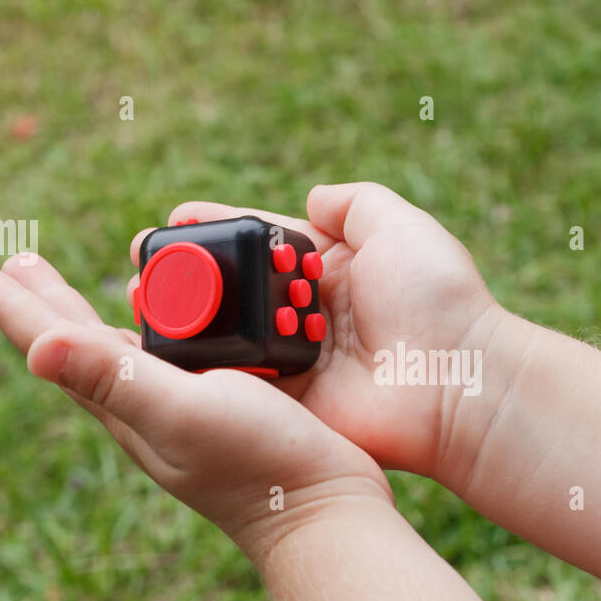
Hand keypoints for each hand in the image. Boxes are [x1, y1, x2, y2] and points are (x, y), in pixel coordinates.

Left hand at [0, 253, 391, 559]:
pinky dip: (162, 324)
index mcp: (126, 403)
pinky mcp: (227, 406)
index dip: (15, 307)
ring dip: (97, 311)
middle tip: (17, 263)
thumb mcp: (182, 411)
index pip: (56, 346)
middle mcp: (148, 406)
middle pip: (83, 343)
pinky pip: (178, 354)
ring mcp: (186, 410)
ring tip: (81, 287)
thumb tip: (35, 349)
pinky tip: (176, 323)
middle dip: (49, 301)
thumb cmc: (259, 464)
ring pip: (128, 347)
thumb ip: (116, 379)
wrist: (327, 513)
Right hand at [129, 183, 507, 480]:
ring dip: (189, 320)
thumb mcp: (400, 227)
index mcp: (336, 269)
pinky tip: (163, 351)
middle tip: (143, 263)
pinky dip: (208, 367)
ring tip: (142, 300)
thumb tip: (310, 199)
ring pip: (233, 334)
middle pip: (239, 289)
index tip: (175, 218)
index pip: (264, 243)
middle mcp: (312, 313)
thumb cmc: (437, 300)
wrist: (457, 381)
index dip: (219, 230)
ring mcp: (301, 359)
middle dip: (191, 276)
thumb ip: (354, 204)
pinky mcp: (296, 401)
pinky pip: (244, 381)